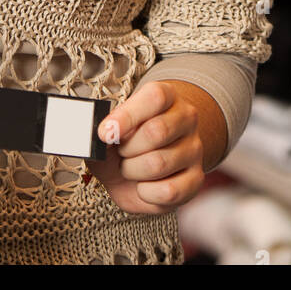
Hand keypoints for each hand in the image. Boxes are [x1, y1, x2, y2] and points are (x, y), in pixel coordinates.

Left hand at [86, 79, 219, 213]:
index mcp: (166, 96)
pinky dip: (146, 193)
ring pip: (159, 163)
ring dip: (133, 171)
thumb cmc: (122, 142)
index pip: (154, 98)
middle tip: (120, 151)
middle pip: (156, 132)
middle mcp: (186, 118)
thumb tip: (95, 137)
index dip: (127, 116)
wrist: (138, 167)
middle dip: (127, 148)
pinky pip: (169, 191)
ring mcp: (194, 149)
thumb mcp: (108, 131)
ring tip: (130, 167)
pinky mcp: (195, 180)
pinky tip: (143, 186)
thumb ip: (101, 130)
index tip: (104, 132)